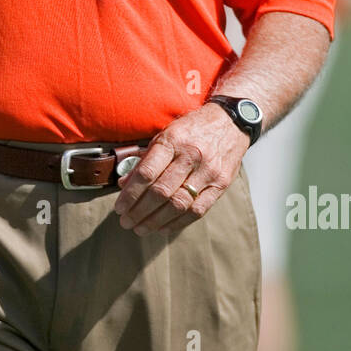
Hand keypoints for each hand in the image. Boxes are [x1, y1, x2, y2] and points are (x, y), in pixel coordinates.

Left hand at [114, 103, 250, 234]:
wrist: (231, 122)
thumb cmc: (193, 128)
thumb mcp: (165, 134)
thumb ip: (145, 159)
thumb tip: (124, 183)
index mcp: (173, 140)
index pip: (147, 173)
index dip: (130, 194)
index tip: (119, 207)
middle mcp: (191, 156)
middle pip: (161, 192)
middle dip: (139, 211)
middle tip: (126, 222)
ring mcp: (208, 172)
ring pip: (178, 205)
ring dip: (155, 221)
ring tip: (140, 228)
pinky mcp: (221, 184)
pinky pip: (197, 210)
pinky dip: (178, 223)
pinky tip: (163, 227)